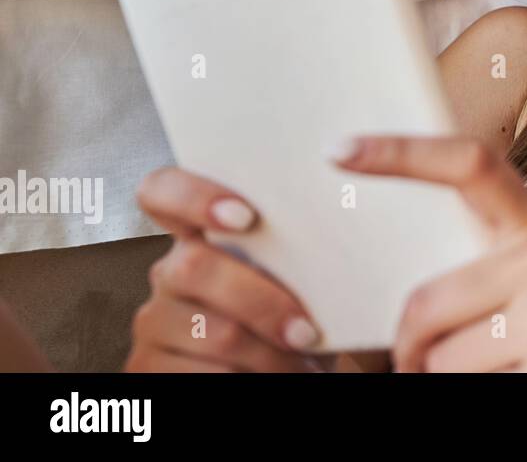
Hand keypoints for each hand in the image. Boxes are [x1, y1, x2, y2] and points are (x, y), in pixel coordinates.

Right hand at [125, 168, 323, 371]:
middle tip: (306, 332)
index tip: (245, 217)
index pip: (163, 190)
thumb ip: (294, 247)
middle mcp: (169, 273)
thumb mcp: (298, 278)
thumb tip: (333, 226)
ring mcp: (153, 321)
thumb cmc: (298, 317)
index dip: (193, 196)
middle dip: (261, 302)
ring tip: (302, 363)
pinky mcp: (147, 368)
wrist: (288, 372)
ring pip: (210, 331)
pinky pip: (198, 375)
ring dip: (267, 354)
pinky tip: (272, 381)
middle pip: (194, 266)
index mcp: (202, 236)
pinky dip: (247, 381)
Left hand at [334, 135, 526, 371]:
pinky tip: (523, 382)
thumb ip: (500, 258)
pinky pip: (472, 393)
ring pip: (442, 361)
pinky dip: (482, 398)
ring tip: (494, 371)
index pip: (469, 165)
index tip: (342, 149)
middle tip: (413, 360)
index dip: (402, 152)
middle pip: (425, 304)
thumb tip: (414, 283)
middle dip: (409, 346)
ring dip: (447, 380)